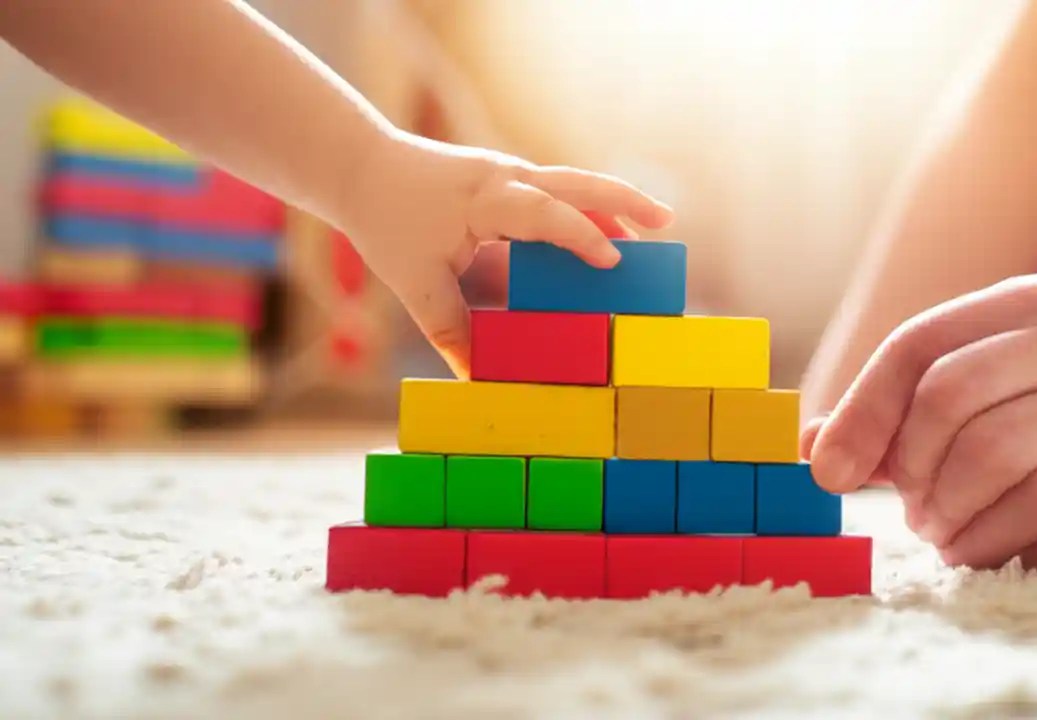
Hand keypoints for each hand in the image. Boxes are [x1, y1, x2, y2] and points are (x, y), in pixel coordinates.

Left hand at [335, 128, 673, 376]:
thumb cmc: (388, 221)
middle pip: (576, 181)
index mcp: (484, 199)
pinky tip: (609, 236)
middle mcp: (505, 177)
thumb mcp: (415, 283)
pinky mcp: (510, 180)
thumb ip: (451, 330)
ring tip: (656, 227)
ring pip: (573, 183)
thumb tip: (479, 379)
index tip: (615, 260)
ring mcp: (510, 173)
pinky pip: (559, 192)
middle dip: (623, 201)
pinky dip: (588, 211)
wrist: (363, 168)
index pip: (544, 213)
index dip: (582, 236)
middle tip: (666, 220)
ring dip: (614, 205)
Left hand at [804, 271, 1036, 573]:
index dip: (862, 410)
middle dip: (908, 465)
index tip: (827, 469)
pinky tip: (974, 550)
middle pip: (951, 394)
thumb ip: (900, 420)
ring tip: (939, 530)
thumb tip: (805, 448)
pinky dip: (989, 538)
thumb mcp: (990, 401)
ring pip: (996, 452)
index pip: (920, 343)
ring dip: (946, 509)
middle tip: (908, 507)